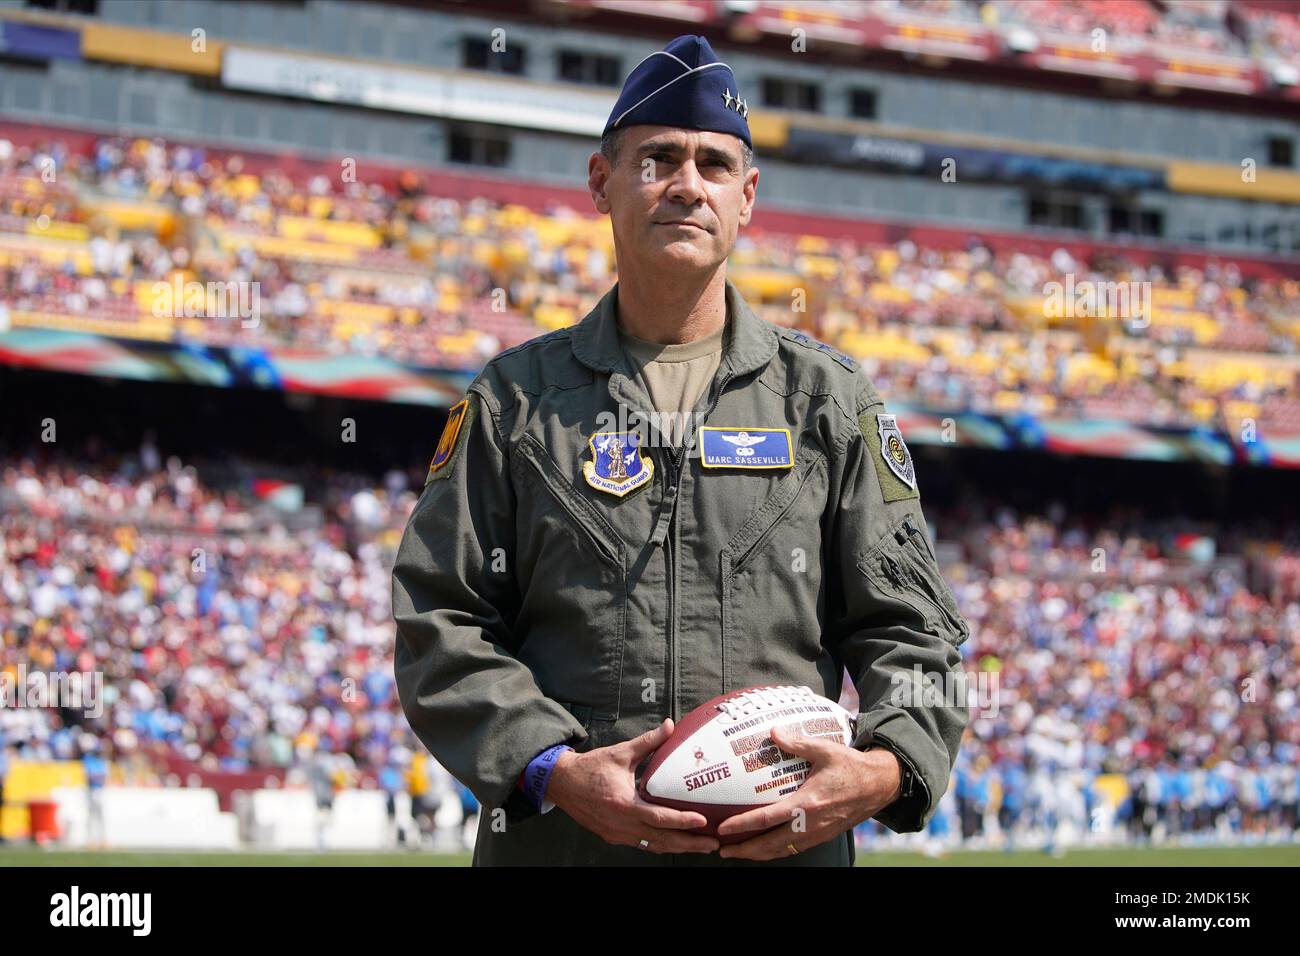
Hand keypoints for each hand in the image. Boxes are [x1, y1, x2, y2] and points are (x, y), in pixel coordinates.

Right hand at [546, 718, 720, 854]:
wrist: (562, 783)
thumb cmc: (591, 767)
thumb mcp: (621, 753)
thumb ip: (648, 742)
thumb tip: (670, 725)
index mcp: (624, 804)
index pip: (660, 817)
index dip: (683, 821)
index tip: (703, 821)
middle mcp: (622, 824)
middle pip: (662, 840)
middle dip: (689, 844)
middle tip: (713, 844)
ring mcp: (617, 834)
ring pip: (653, 846)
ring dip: (678, 847)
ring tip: (701, 846)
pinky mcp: (613, 837)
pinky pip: (642, 844)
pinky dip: (661, 845)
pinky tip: (675, 843)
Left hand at [715, 725, 901, 860]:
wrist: (880, 785)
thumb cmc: (851, 766)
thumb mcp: (824, 750)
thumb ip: (796, 743)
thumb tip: (773, 732)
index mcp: (807, 803)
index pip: (767, 818)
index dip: (742, 825)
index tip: (723, 828)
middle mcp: (810, 824)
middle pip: (770, 845)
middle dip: (744, 850)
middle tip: (722, 849)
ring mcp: (817, 833)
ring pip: (782, 851)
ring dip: (758, 854)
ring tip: (738, 852)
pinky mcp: (823, 836)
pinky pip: (794, 848)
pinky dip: (776, 851)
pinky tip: (765, 847)